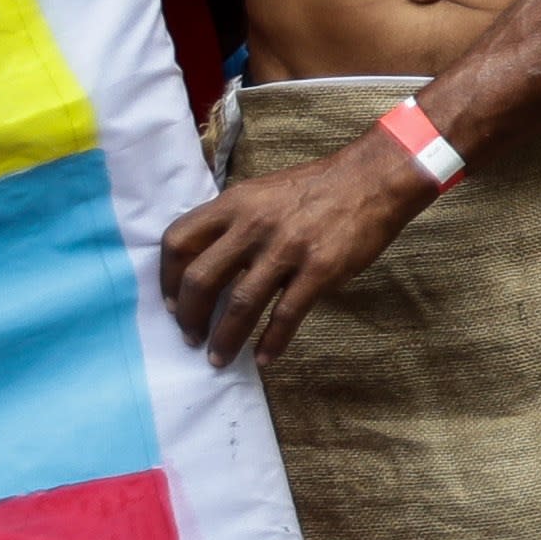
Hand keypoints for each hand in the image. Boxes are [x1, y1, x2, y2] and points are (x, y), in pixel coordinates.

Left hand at [160, 131, 433, 365]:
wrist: (373, 179)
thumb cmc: (317, 187)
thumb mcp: (262, 192)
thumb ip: (234, 221)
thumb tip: (209, 260)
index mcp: (233, 203)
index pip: (179, 241)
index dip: (167, 279)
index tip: (172, 304)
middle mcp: (253, 226)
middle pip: (201, 279)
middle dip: (190, 317)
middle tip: (191, 337)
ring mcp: (287, 248)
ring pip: (241, 304)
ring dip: (225, 339)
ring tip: (219, 359)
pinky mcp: (320, 269)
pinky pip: (287, 314)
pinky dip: (272, 341)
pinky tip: (265, 356)